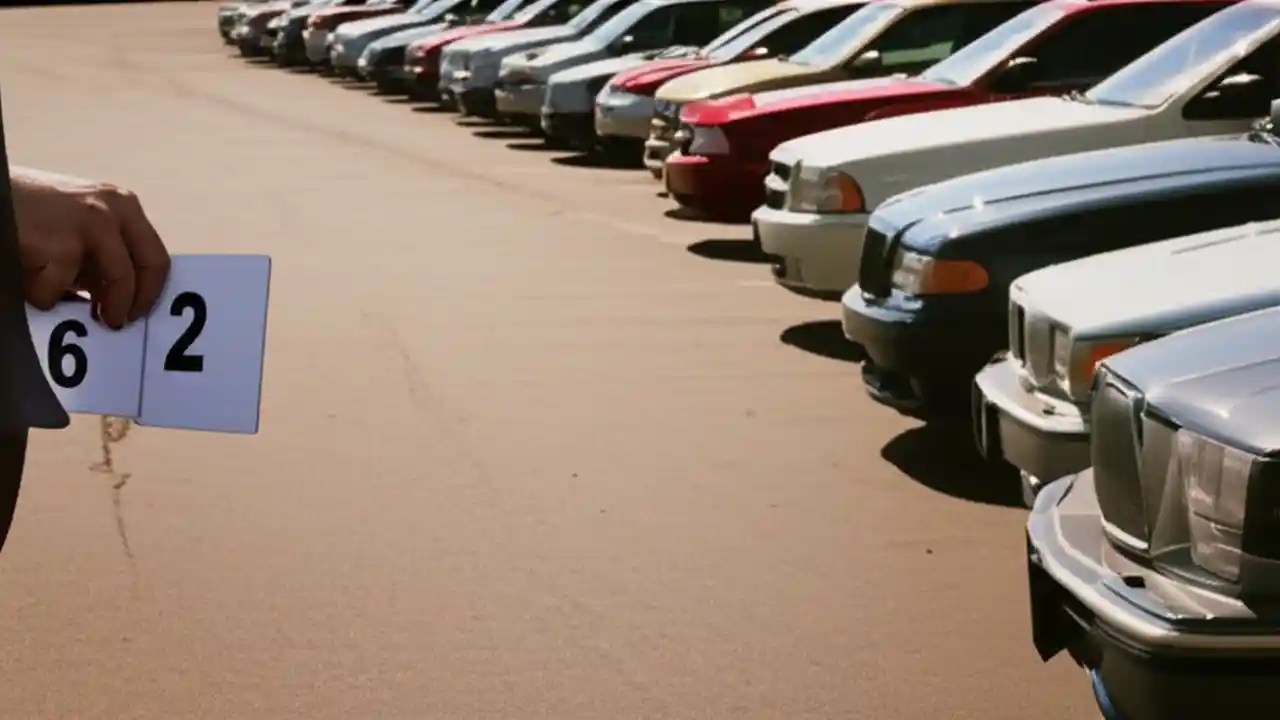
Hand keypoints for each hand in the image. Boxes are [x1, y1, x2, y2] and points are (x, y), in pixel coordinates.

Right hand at [10, 167, 169, 328]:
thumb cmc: (34, 212)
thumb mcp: (80, 225)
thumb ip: (103, 255)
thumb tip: (120, 299)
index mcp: (123, 204)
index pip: (155, 257)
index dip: (149, 292)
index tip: (137, 313)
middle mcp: (112, 211)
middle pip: (141, 272)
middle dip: (128, 305)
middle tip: (112, 323)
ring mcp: (89, 226)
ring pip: (106, 286)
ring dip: (78, 303)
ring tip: (47, 290)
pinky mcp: (59, 245)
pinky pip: (56, 291)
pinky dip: (40, 294)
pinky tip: (25, 272)